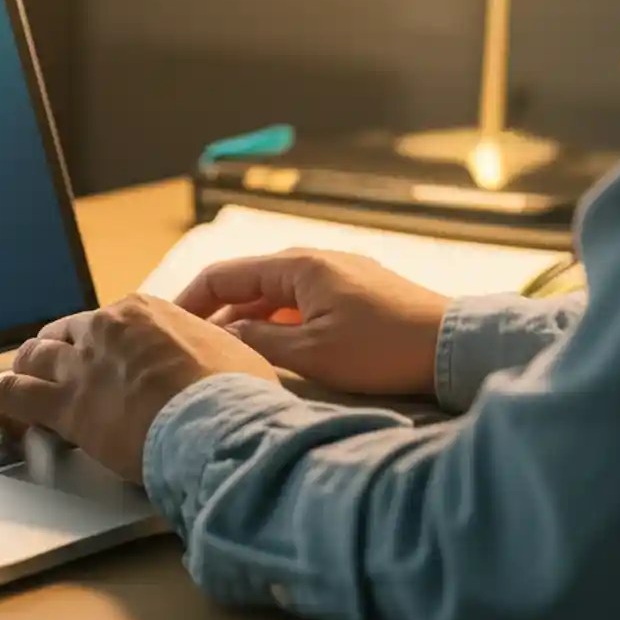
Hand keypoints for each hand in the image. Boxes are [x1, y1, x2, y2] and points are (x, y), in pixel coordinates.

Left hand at [0, 294, 277, 482]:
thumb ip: (209, 348)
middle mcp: (106, 328)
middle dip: (54, 352)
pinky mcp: (64, 403)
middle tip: (51, 371)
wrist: (218, 424)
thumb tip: (217, 353)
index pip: (106, 321)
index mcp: (144, 311)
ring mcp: (81, 363)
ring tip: (12, 390)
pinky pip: (9, 396)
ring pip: (33, 358)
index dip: (96, 342)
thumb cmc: (234, 397)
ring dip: (21, 373)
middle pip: (63, 334)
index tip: (96, 356)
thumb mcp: (233, 355)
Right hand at [175, 249, 448, 395]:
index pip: (223, 275)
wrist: (453, 349)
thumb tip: (220, 336)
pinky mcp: (357, 295)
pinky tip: (273, 355)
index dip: (189, 301)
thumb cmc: (382, 349)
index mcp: (297, 266)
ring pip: (275, 298)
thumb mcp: (310, 353)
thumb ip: (257, 341)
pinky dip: (278, 326)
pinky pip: (301, 305)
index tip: (166, 326)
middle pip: (247, 285)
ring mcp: (338, 277)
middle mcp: (314, 262)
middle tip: (190, 348)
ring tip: (226, 356)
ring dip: (248, 324)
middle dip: (216, 316)